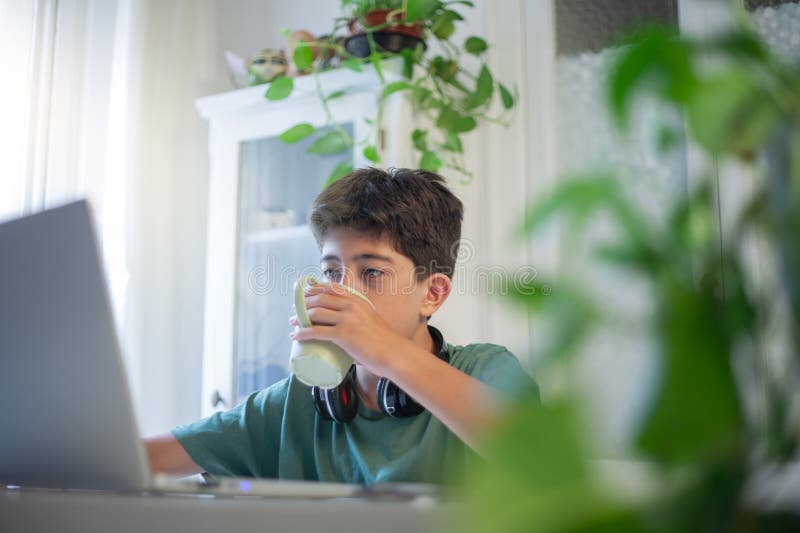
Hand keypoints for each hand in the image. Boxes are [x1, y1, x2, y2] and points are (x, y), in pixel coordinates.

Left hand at [289, 283, 410, 376]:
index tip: (305, 292)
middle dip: (304, 303)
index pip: (332, 288)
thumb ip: (358, 318)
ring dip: (300, 317)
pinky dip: (302, 333)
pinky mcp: (343, 334)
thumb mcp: (371, 319)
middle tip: (296, 310)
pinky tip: (295, 335)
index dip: (315, 288)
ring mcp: (346, 319)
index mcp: (358, 300)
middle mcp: (351, 306)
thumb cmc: (384, 340)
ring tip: (293, 322)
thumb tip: (345, 326)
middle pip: (320, 299)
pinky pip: (316, 331)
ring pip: (316, 313)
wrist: (393, 352)